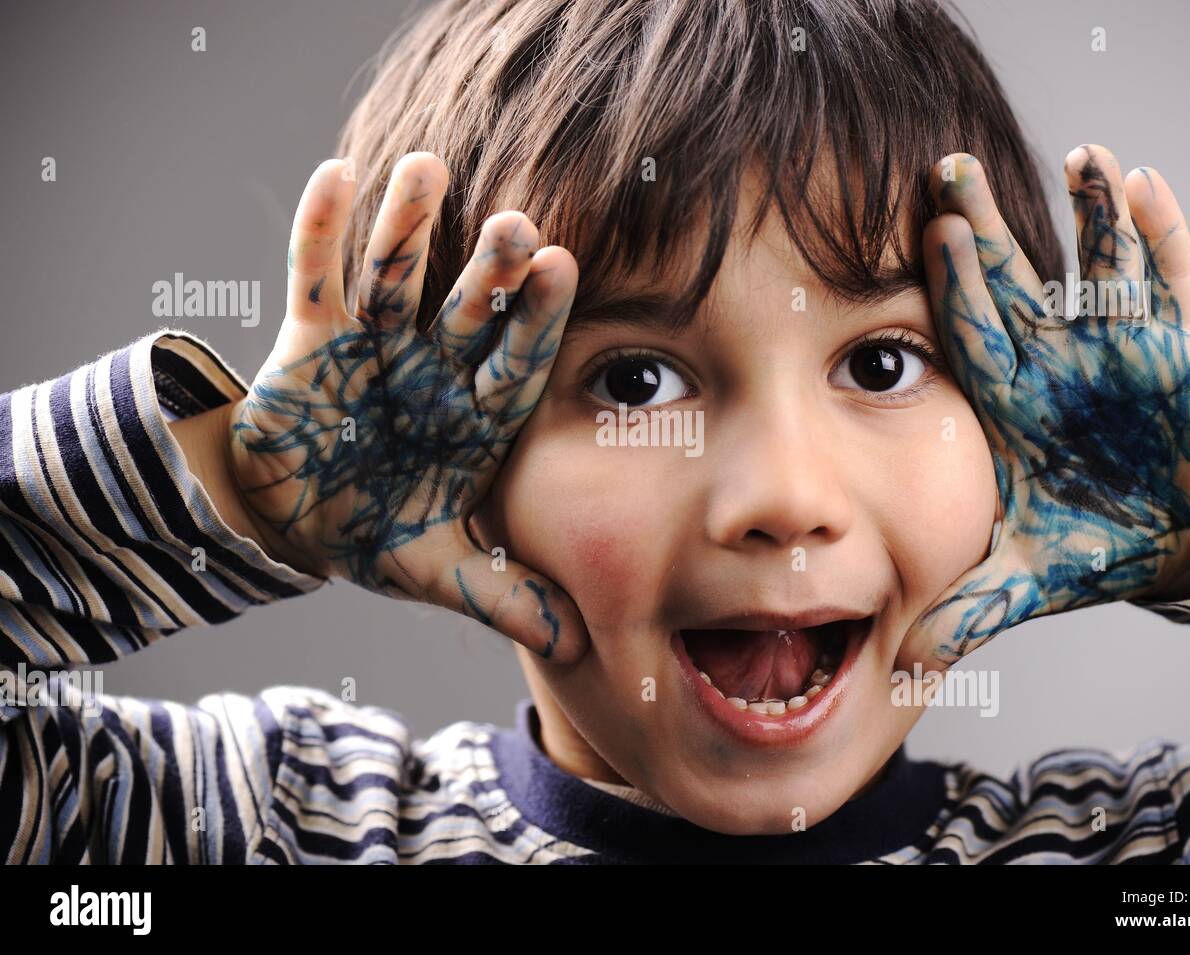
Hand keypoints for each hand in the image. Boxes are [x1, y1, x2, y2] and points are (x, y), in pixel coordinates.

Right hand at [228, 153, 587, 662]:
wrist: (288, 521)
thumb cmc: (370, 531)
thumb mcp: (432, 567)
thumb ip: (500, 594)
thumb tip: (576, 642)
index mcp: (471, 419)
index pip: (513, 367)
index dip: (535, 325)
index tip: (565, 273)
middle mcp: (431, 372)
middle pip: (466, 314)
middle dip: (486, 273)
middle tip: (518, 224)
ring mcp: (373, 348)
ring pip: (394, 279)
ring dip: (406, 227)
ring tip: (428, 166)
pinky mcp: (311, 338)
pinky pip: (314, 276)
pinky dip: (321, 231)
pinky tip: (337, 174)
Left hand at [898, 145, 1189, 669]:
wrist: (1179, 537)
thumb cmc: (1097, 538)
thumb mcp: (1032, 574)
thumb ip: (973, 606)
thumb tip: (907, 663)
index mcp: (1009, 401)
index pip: (970, 334)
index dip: (952, 288)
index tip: (925, 234)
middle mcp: (1055, 361)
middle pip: (1016, 281)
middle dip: (989, 228)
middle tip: (951, 169)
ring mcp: (1117, 348)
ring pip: (1101, 268)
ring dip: (1092, 214)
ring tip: (1082, 153)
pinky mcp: (1182, 349)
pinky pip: (1176, 284)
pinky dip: (1165, 239)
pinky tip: (1147, 187)